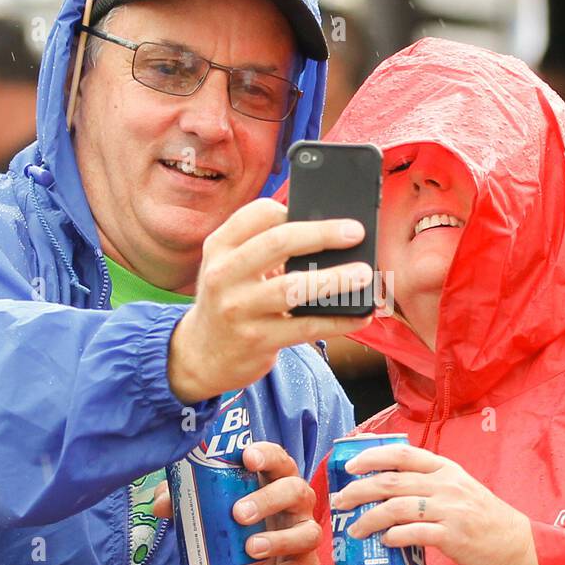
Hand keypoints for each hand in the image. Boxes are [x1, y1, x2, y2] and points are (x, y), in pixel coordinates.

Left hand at [153, 442, 321, 564]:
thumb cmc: (230, 520)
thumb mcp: (207, 506)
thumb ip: (183, 498)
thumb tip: (160, 504)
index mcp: (275, 478)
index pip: (279, 458)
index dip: (267, 455)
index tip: (247, 457)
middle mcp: (297, 502)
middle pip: (296, 490)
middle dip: (269, 499)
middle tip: (238, 513)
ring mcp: (304, 533)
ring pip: (307, 533)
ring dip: (279, 540)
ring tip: (250, 547)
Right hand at [167, 198, 373, 403]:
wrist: (201, 355)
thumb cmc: (228, 300)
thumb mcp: (228, 267)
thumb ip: (260, 246)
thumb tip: (324, 232)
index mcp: (219, 246)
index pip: (257, 214)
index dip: (293, 209)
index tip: (323, 210)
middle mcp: (224, 274)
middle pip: (278, 243)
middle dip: (322, 234)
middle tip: (355, 232)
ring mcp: (239, 309)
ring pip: (293, 288)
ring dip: (334, 279)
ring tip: (363, 274)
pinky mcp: (257, 339)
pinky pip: (305, 327)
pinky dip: (337, 321)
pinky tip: (358, 315)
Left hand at [333, 443, 538, 564]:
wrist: (519, 545)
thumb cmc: (485, 519)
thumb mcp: (460, 489)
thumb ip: (430, 483)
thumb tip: (388, 487)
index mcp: (446, 469)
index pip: (402, 454)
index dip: (371, 456)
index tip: (349, 466)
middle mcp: (446, 485)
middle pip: (391, 481)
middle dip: (358, 490)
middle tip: (338, 501)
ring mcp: (450, 510)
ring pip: (396, 508)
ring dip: (368, 519)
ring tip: (354, 529)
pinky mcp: (453, 536)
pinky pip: (413, 534)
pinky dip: (393, 537)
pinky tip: (383, 541)